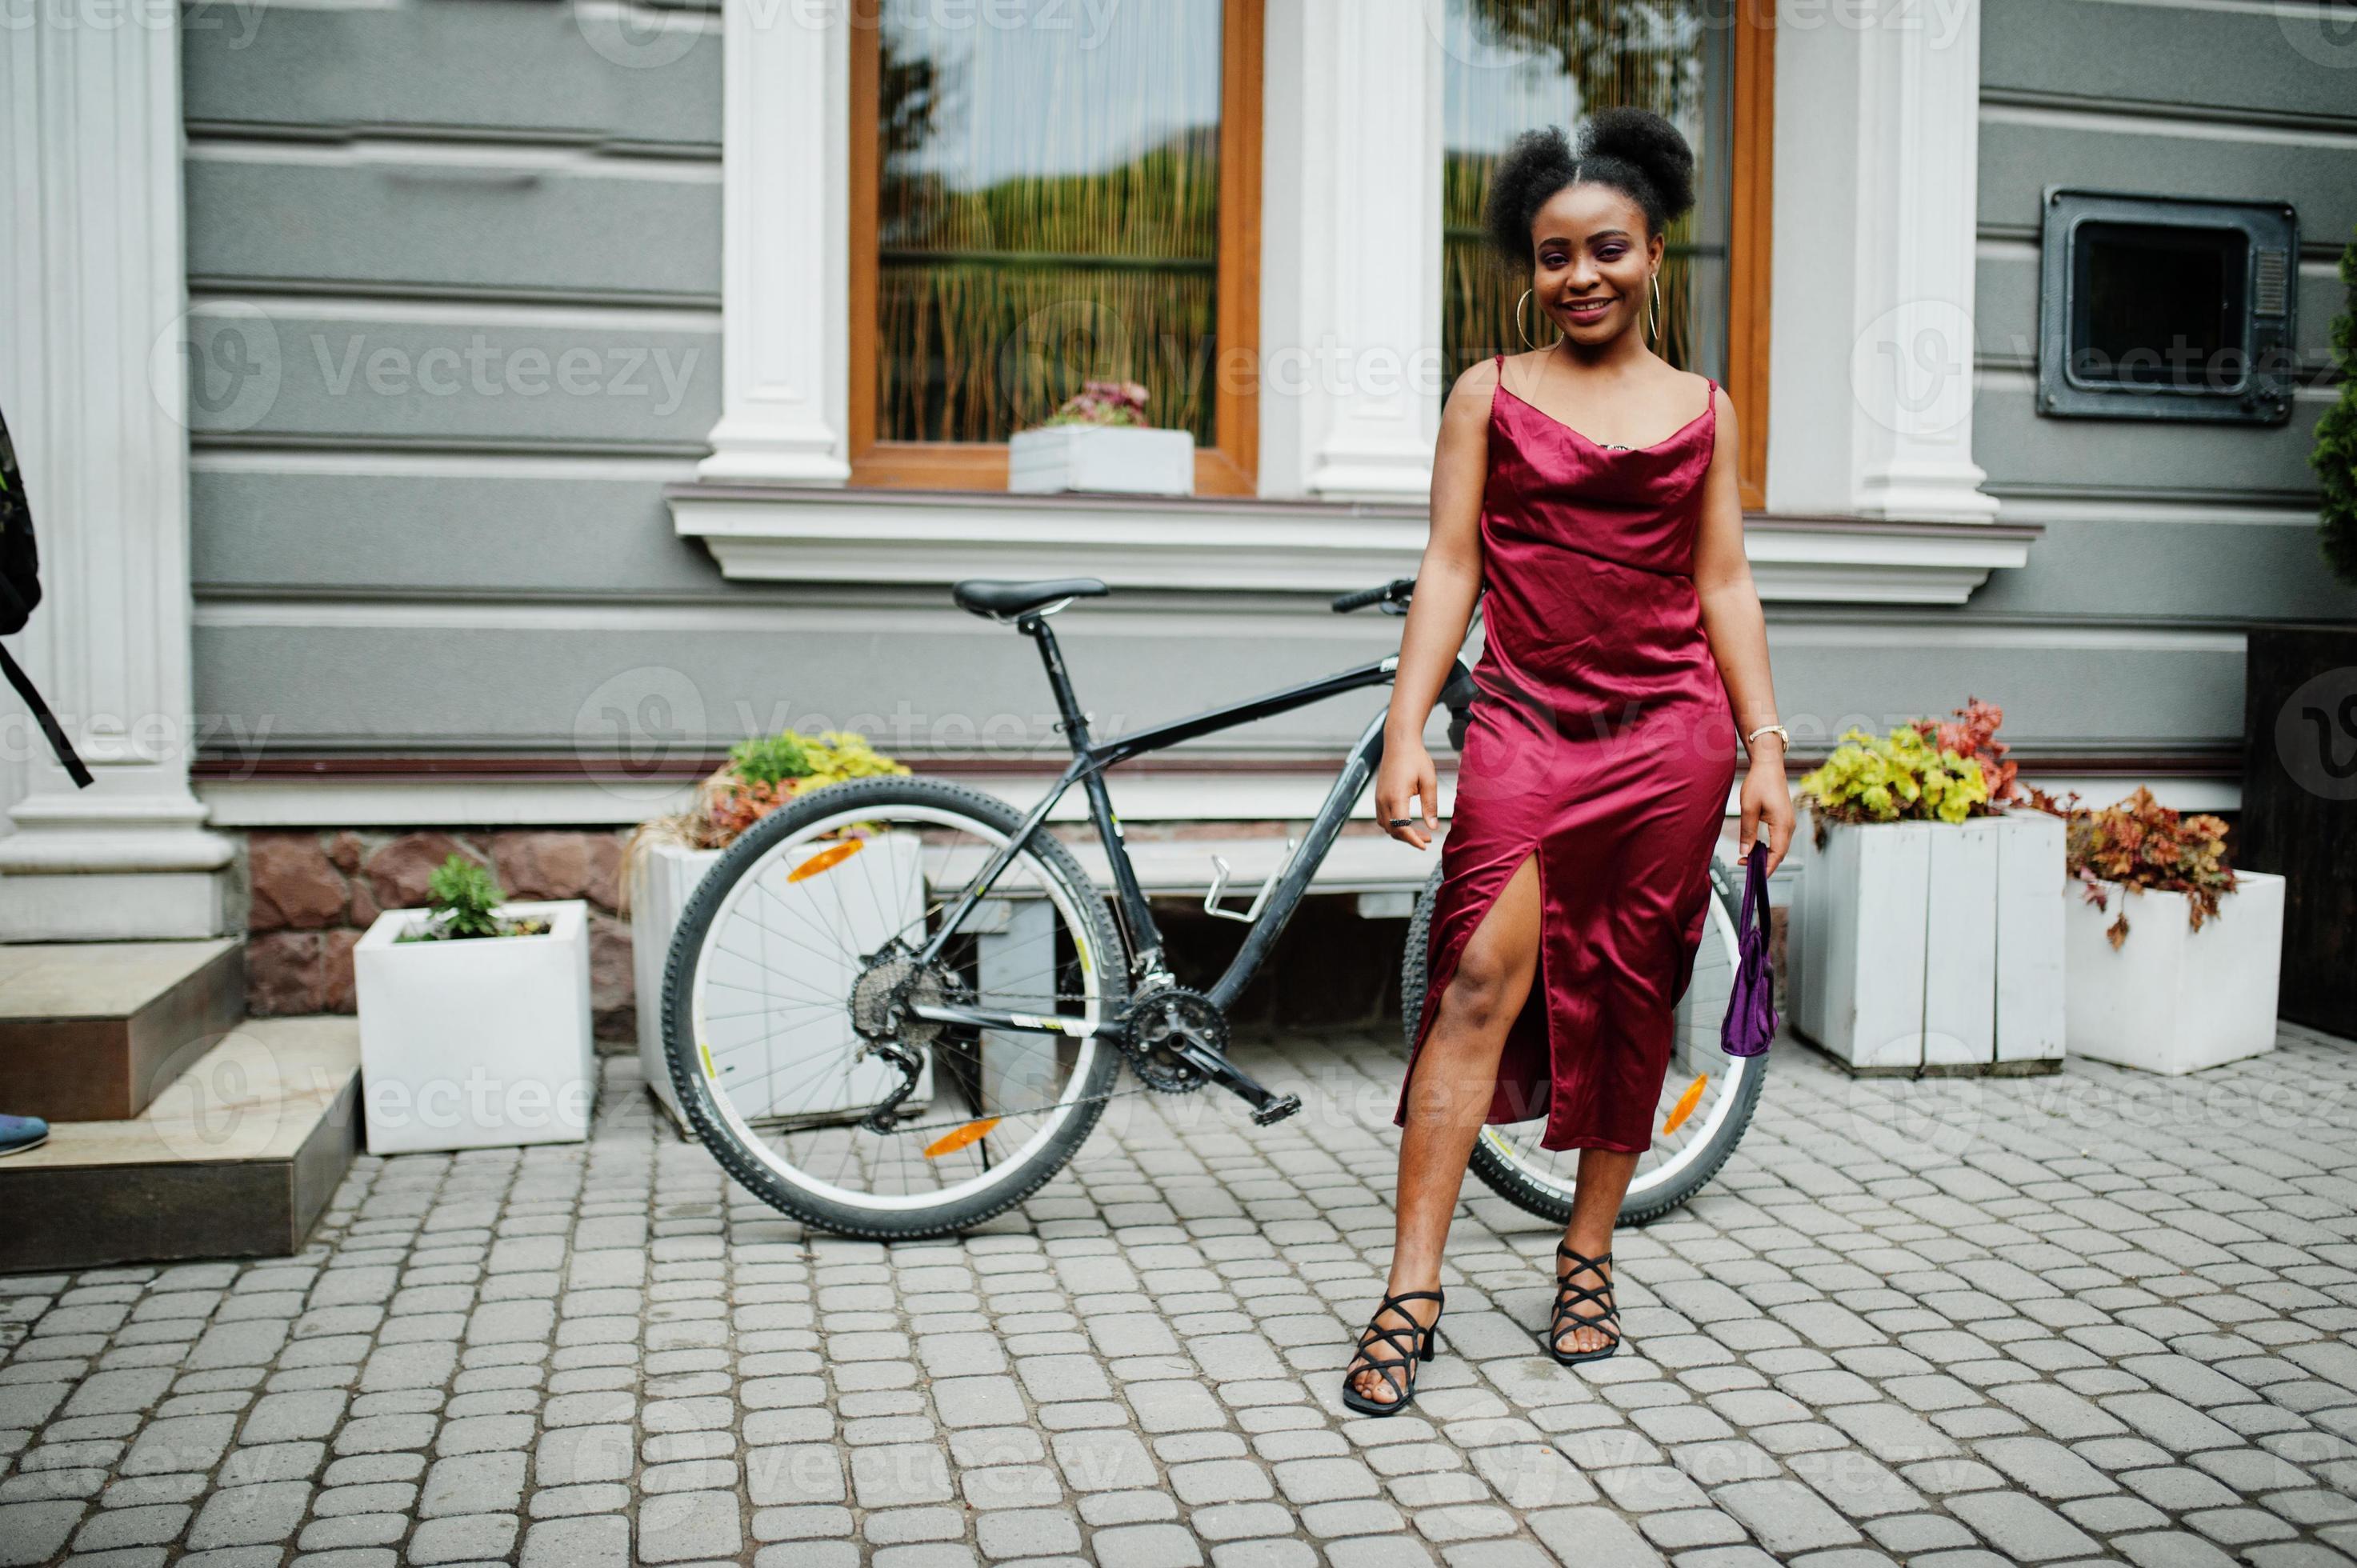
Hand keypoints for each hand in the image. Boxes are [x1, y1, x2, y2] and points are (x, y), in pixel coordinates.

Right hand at [1377, 738, 1439, 850]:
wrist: (1399, 742)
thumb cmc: (1416, 759)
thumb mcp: (1429, 781)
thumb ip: (1430, 805)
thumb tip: (1433, 827)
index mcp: (1396, 797)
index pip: (1402, 827)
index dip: (1413, 839)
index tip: (1425, 845)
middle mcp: (1383, 800)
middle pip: (1393, 830)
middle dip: (1409, 838)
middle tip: (1428, 839)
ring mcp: (1378, 798)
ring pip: (1386, 826)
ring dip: (1401, 832)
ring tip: (1420, 832)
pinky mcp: (1378, 796)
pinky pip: (1383, 817)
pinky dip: (1394, 824)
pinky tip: (1407, 822)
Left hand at [1738, 747, 1793, 875]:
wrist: (1769, 766)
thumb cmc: (1759, 783)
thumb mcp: (1748, 808)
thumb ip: (1747, 832)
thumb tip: (1745, 852)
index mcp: (1783, 824)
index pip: (1778, 854)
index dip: (1767, 867)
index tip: (1755, 876)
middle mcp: (1790, 826)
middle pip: (1780, 853)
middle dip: (1764, 864)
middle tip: (1745, 867)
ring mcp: (1788, 823)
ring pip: (1779, 847)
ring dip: (1765, 855)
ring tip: (1747, 859)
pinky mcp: (1784, 819)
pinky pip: (1778, 839)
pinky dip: (1768, 847)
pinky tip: (1755, 848)